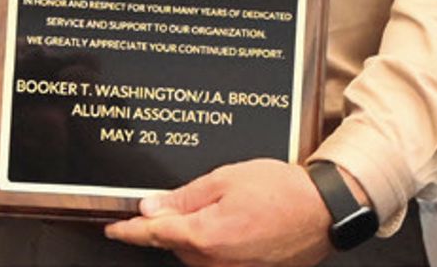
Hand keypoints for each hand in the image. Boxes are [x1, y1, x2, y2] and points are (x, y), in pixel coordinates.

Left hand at [104, 158, 331, 266]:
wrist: (323, 212)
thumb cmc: (281, 191)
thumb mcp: (226, 179)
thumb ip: (185, 196)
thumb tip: (151, 207)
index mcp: (205, 236)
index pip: (154, 234)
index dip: (129, 229)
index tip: (112, 227)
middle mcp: (215, 263)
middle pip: (175, 243)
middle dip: (173, 223)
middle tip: (190, 198)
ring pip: (196, 253)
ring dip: (197, 233)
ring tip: (225, 206)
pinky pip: (218, 259)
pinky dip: (216, 242)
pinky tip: (236, 221)